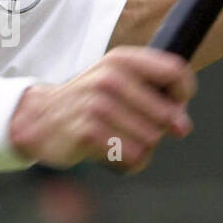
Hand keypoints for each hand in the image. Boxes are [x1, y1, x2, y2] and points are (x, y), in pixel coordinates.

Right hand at [9, 47, 196, 174]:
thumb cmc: (88, 102)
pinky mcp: (90, 134)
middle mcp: (110, 78)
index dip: (183, 94)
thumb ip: (154, 93)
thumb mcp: (116, 79)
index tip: (176, 106)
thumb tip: (182, 125)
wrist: (39, 119)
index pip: (174, 71)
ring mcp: (99, 106)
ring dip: (141, 148)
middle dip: (158, 129)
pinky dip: (127, 163)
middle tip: (133, 127)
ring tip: (117, 140)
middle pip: (167, 115)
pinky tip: (110, 153)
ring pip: (152, 140)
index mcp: (121, 60)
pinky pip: (133, 157)